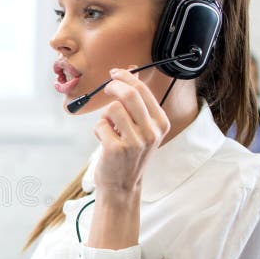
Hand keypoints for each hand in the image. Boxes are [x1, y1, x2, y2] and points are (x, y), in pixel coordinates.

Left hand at [94, 67, 170, 197]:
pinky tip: (105, 142)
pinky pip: (100, 125)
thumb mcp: (141, 129)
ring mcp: (135, 141)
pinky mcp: (116, 149)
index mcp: (161, 124)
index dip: (127, 77)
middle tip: (107, 87)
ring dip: (105, 116)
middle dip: (113, 86)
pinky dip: (98, 130)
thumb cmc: (129, 154)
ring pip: (112, 109)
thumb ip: (138, 104)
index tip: (115, 73)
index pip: (144, 91)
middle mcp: (151, 132)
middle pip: (129, 94)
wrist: (121, 186)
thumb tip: (131, 71)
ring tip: (110, 129)